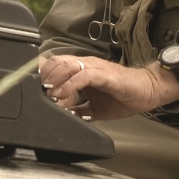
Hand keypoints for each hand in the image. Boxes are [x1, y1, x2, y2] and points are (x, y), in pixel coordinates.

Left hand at [39, 53, 178, 120]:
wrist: (147, 92)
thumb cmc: (122, 97)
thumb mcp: (94, 108)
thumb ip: (78, 109)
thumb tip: (61, 116)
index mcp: (81, 70)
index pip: (55, 65)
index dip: (41, 74)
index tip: (31, 89)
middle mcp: (86, 65)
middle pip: (56, 62)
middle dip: (42, 76)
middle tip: (35, 92)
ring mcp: (95, 68)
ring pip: (66, 65)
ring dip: (53, 79)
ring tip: (45, 93)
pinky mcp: (105, 75)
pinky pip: (83, 76)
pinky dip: (69, 85)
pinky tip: (61, 95)